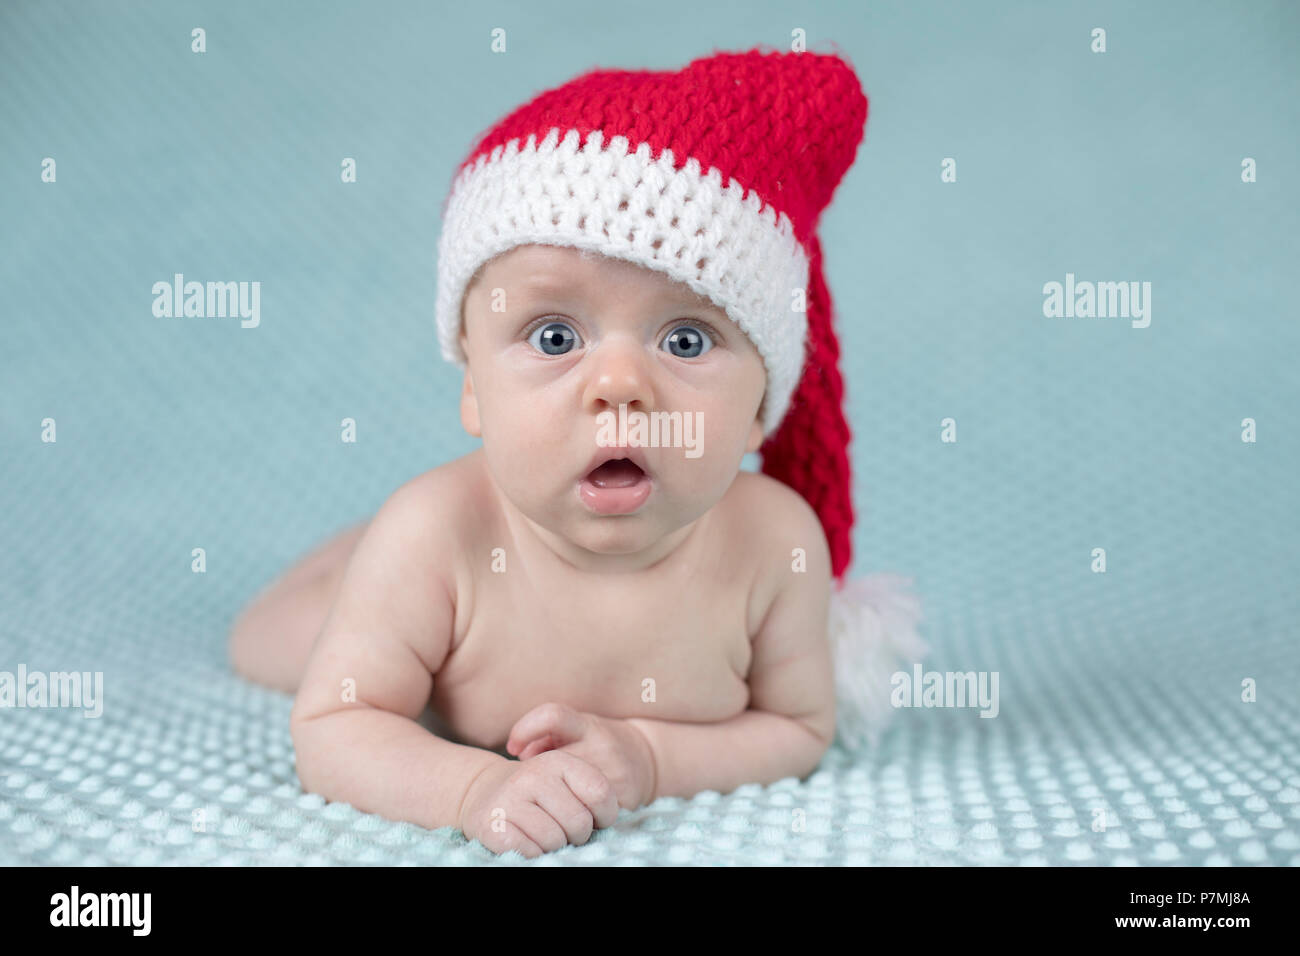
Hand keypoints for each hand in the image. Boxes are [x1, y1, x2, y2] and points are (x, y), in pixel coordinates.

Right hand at [457, 751, 618, 857]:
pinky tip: (524, 841)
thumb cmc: (538, 793)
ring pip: (555, 841)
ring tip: (542, 833)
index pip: (600, 793)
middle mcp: (533, 774)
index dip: (604, 815)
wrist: (485, 791)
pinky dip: (532, 854)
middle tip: (562, 828)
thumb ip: (591, 795)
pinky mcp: (492, 824)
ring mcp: (510, 798)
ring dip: (553, 846)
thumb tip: (601, 823)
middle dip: (576, 835)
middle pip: (579, 822)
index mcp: (559, 761)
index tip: (593, 818)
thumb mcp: (565, 781)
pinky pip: (529, 852)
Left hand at [507, 702, 656, 809]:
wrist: (648, 760)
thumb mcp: (577, 729)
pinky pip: (586, 813)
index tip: (512, 747)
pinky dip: (571, 814)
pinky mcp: (623, 800)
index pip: (553, 716)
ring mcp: (614, 775)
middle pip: (555, 764)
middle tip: (528, 786)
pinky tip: (568, 813)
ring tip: (547, 801)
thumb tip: (521, 754)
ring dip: (552, 800)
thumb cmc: (600, 743)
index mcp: (587, 726)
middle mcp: (602, 747)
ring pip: (568, 794)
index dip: (525, 728)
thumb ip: (546, 737)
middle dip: (536, 778)